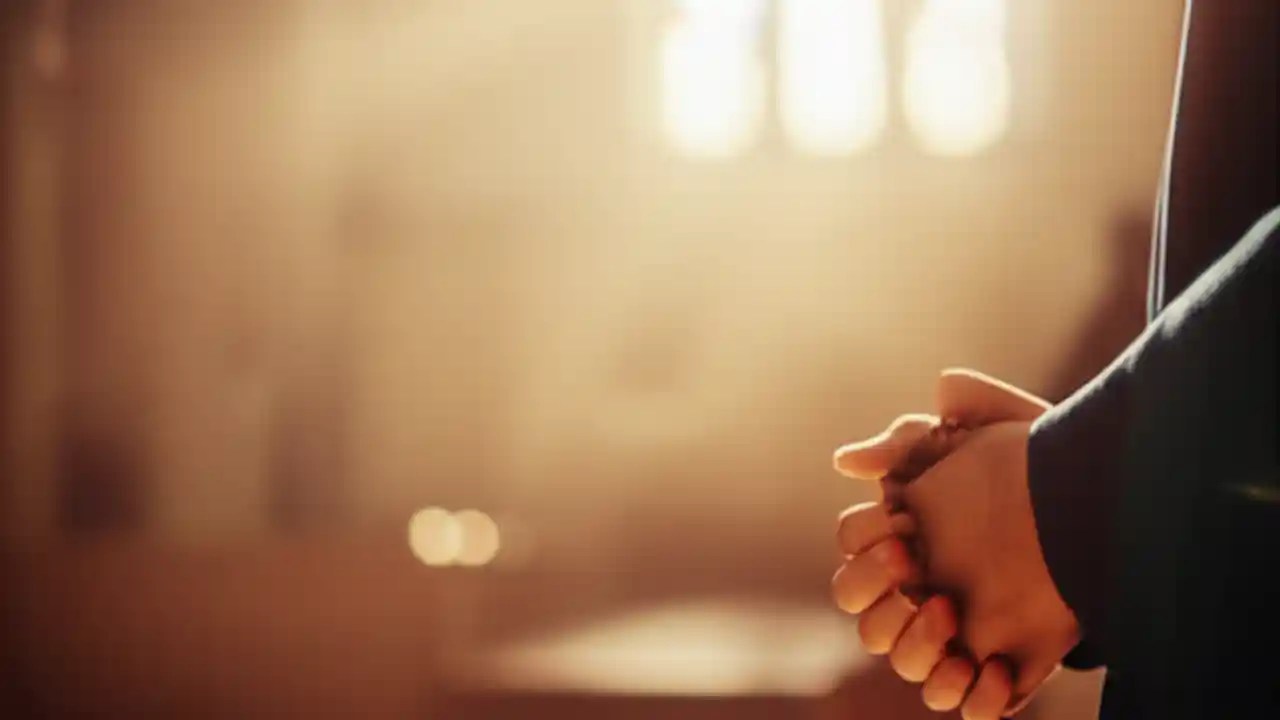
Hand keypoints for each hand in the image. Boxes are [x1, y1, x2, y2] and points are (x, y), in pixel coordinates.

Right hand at [832, 370, 1074, 716]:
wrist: (1102, 500)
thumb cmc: (1033, 461)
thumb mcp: (977, 431)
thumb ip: (909, 438)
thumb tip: (844, 462)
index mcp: (903, 536)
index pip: (853, 546)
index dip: (863, 542)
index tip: (901, 527)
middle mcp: (919, 589)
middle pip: (860, 610)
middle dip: (871, 590)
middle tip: (911, 565)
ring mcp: (956, 632)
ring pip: (903, 661)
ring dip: (915, 646)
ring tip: (950, 616)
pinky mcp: (998, 667)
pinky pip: (965, 703)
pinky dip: (971, 696)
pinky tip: (993, 666)